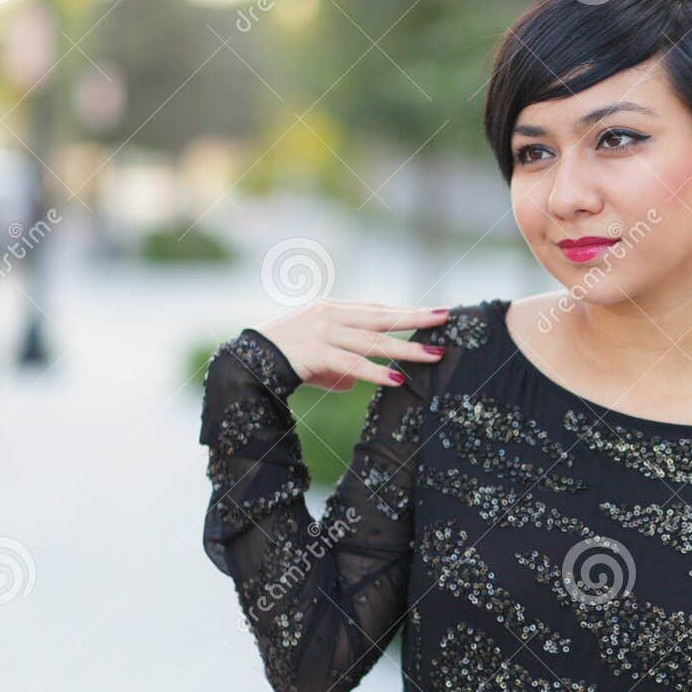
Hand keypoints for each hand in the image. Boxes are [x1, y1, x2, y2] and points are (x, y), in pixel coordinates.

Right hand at [255, 299, 451, 390]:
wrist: (245, 360)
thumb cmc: (284, 359)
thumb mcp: (317, 356)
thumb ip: (340, 365)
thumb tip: (356, 383)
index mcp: (333, 309)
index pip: (377, 308)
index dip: (406, 310)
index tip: (434, 312)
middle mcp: (330, 315)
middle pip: (382, 317)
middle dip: (416, 318)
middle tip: (446, 318)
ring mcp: (323, 332)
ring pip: (373, 341)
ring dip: (406, 349)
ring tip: (434, 355)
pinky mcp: (314, 352)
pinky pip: (351, 364)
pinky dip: (375, 372)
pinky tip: (396, 379)